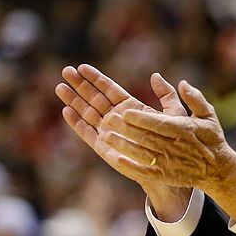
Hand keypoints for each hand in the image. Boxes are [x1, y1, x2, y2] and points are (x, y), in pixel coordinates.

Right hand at [55, 64, 190, 220]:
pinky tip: (66, 111)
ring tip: (60, 86)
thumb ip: (166, 95)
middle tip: (66, 70)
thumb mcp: (175, 115)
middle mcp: (117, 118)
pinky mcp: (104, 147)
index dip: (96, 78)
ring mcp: (109, 132)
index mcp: (131, 107)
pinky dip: (77, 123)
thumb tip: (156, 75)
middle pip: (95, 98)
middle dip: (80, 85)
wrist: (170, 168)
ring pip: (87, 113)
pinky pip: (88, 133)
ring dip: (73, 100)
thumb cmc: (175, 142)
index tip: (82, 67)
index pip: (110, 89)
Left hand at [101, 80, 235, 220]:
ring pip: (143, 153)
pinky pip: (145, 172)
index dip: (141, 118)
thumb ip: (194, 98)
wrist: (217, 169)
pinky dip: (131, 166)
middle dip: (127, 129)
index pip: (159, 123)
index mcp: (184, 130)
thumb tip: (182, 83)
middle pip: (147, 137)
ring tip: (106, 137)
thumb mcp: (207, 114)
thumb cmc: (211, 138)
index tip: (125, 111)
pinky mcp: (165, 176)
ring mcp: (169, 163)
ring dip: (124, 146)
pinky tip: (116, 160)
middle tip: (108, 119)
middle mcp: (175, 147)